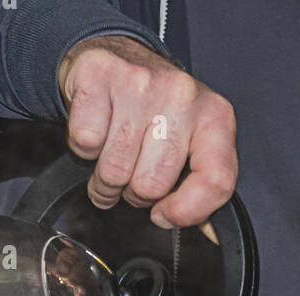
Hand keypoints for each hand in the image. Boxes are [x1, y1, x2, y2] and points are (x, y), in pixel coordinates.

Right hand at [58, 35, 236, 230]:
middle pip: (151, 185)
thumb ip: (202, 187)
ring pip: (115, 171)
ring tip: (112, 156)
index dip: (186, 211)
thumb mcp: (191, 143)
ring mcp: (141, 83)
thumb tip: (208, 234)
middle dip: (134, 192)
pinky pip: (86, 143)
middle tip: (132, 171)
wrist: (117, 57)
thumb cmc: (155, 110)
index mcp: (214, 117)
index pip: (215, 181)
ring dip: (105, 177)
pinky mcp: (100, 75)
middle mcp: (182, 96)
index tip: (164, 214)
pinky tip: (98, 132)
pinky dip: (84, 149)